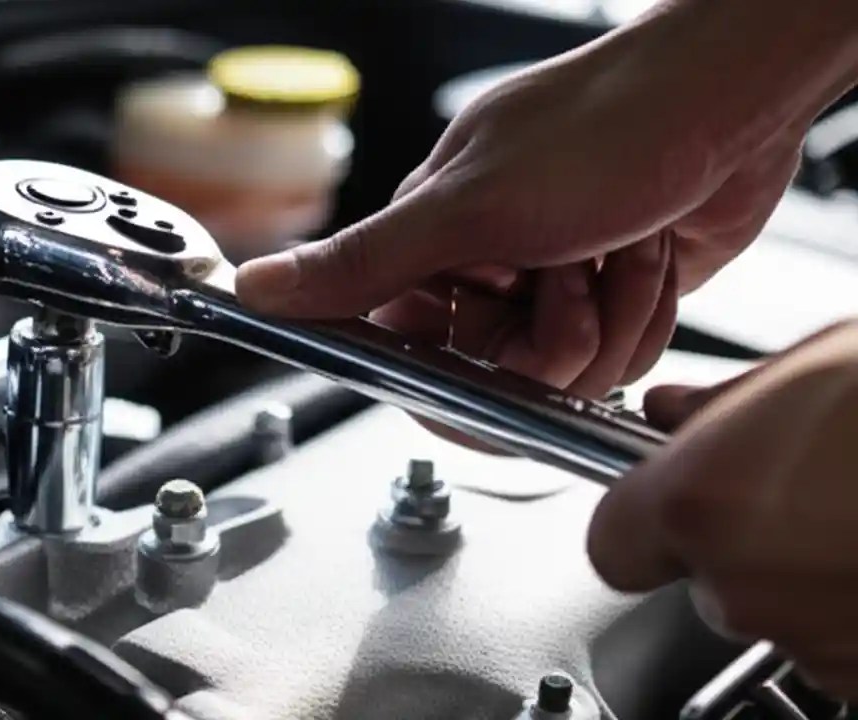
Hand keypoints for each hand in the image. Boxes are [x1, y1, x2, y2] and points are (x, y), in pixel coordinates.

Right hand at [235, 0, 857, 403]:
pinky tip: (651, 255)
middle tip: (569, 274)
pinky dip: (649, 312)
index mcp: (429, 243)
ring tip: (617, 248)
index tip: (494, 362)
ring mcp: (553, 282)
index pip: (409, 358)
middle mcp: (487, 267)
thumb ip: (362, 262)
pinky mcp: (615, 295)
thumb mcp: (469, 207)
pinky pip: (622, 358)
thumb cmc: (605, 124)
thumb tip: (258, 289)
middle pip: (496, 377)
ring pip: (568, 376)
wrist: (734, 96)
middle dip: (552, 339)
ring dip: (613, 317)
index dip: (457, 380)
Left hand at [588, 320, 857, 698]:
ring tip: (857, 512)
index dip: (642, 519)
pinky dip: (852, 606)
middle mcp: (745, 584)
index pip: (611, 541)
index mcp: (701, 502)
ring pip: (770, 614)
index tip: (668, 498)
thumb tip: (672, 416)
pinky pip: (836, 646)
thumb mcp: (810, 370)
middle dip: (732, 540)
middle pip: (697, 581)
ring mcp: (814, 639)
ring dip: (799, 575)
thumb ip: (721, 407)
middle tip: (794, 488)